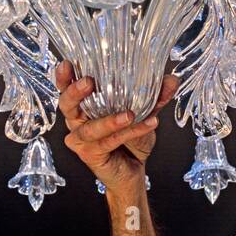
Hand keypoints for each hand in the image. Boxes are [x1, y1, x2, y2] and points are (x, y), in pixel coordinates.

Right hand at [55, 61, 178, 196]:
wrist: (134, 171)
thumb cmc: (131, 140)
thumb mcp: (144, 112)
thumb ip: (155, 96)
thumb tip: (171, 79)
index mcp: (83, 105)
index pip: (67, 87)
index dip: (64, 77)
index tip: (67, 64)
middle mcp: (76, 121)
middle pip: (67, 105)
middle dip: (75, 92)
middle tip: (89, 82)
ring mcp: (80, 139)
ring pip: (91, 128)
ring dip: (110, 120)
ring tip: (130, 114)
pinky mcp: (90, 155)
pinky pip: (109, 142)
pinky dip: (129, 133)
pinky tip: (148, 124)